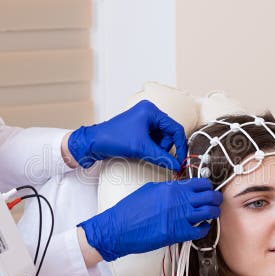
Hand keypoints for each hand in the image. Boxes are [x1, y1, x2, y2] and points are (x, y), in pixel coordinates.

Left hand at [67, 100, 186, 170]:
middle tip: (157, 156)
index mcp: (151, 110)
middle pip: (169, 134)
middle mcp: (148, 113)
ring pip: (162, 138)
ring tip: (145, 152)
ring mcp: (143, 121)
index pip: (175, 128)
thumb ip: (162, 157)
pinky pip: (153, 140)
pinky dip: (152, 148)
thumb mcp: (141, 148)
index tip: (181, 159)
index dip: (180, 145)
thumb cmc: (111, 138)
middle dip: (164, 147)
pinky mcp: (139, 129)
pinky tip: (143, 151)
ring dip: (157, 148)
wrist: (93, 143)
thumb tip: (176, 164)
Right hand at [78, 178, 221, 261]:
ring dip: (213, 213)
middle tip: (215, 201)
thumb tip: (180, 188)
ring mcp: (180, 217)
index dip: (208, 186)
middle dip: (216, 199)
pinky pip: (201, 231)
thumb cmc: (130, 210)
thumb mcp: (149, 189)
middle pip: (210, 196)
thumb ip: (168, 188)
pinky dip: (204, 229)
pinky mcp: (178, 233)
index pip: (201, 183)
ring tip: (211, 214)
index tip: (208, 189)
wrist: (119, 228)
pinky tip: (201, 227)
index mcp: (172, 188)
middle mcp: (179, 201)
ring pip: (209, 213)